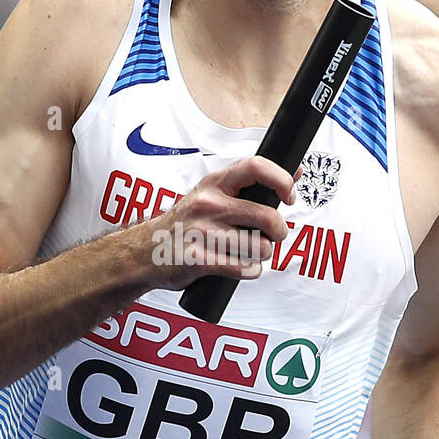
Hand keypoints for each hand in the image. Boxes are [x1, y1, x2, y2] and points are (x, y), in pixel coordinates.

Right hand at [145, 155, 299, 289]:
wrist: (143, 252)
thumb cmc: (186, 224)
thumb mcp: (212, 194)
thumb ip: (250, 185)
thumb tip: (296, 169)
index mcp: (214, 183)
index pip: (256, 167)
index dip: (281, 180)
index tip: (289, 196)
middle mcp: (208, 203)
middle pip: (267, 216)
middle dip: (279, 232)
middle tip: (274, 236)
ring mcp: (202, 232)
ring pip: (260, 247)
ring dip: (262, 255)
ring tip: (248, 252)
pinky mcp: (198, 259)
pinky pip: (244, 268)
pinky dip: (250, 271)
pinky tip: (240, 266)